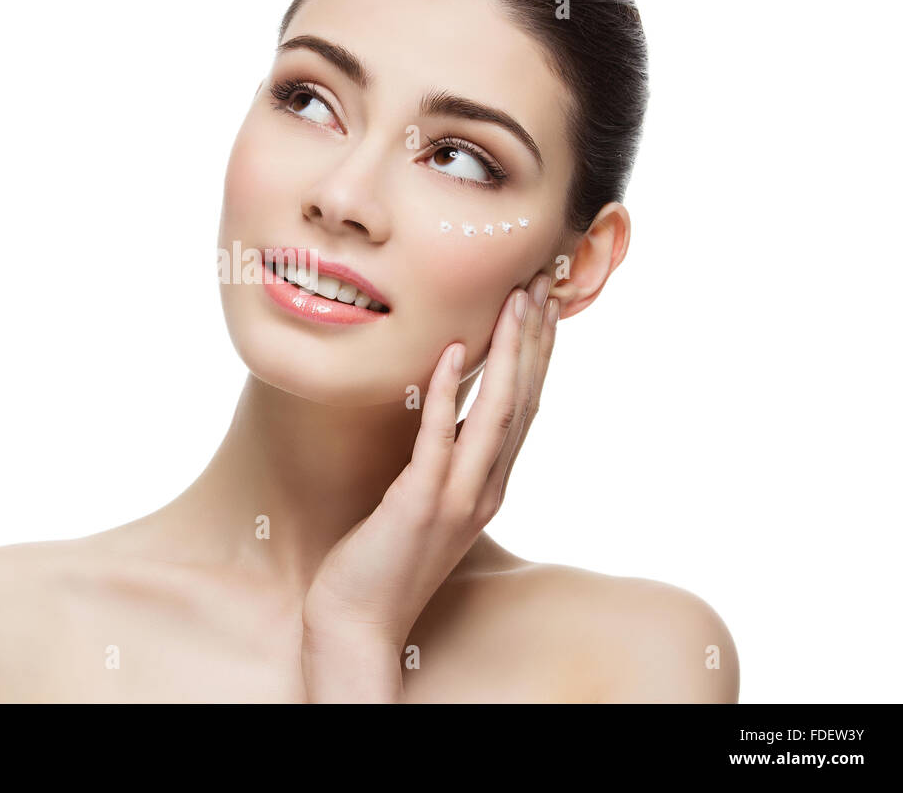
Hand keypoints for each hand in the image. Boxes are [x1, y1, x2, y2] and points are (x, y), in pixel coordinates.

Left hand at [300, 273, 558, 700]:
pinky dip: (446, 395)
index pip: (527, 406)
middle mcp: (484, 488)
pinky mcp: (418, 506)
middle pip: (524, 401)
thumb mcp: (428, 499)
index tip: (544, 301)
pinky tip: (449, 353)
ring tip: (516, 301)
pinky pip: (437, 442)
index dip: (539, 352)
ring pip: (496, 416)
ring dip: (507, 355)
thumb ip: (447, 457)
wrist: (358, 621)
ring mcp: (455, 499)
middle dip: (535, 338)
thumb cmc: (385, 557)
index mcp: (489, 484)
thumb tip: (449, 409)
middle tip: (543, 281)